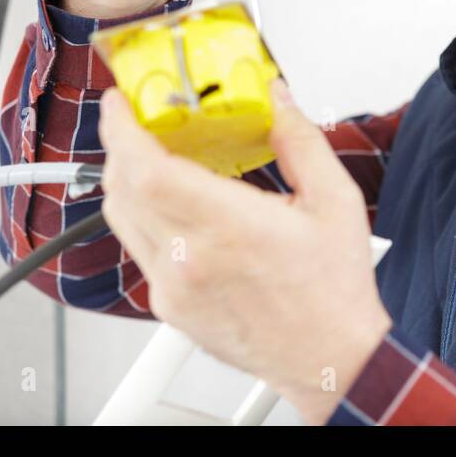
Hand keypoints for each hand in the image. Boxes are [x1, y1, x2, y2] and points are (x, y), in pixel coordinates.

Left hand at [96, 77, 392, 424]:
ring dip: (129, 180)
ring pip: (123, 219)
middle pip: (123, 190)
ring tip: (154, 156)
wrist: (328, 358)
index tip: (121, 104)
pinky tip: (176, 205)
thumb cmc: (333, 289)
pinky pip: (140, 249)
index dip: (123, 131)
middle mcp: (189, 259)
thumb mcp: (334, 201)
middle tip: (138, 119)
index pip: (147, 172)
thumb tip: (278, 99)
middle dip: (122, 145)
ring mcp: (173, 287)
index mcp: (229, 228)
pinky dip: (145, 216)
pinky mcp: (169, 306)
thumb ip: (301, 141)